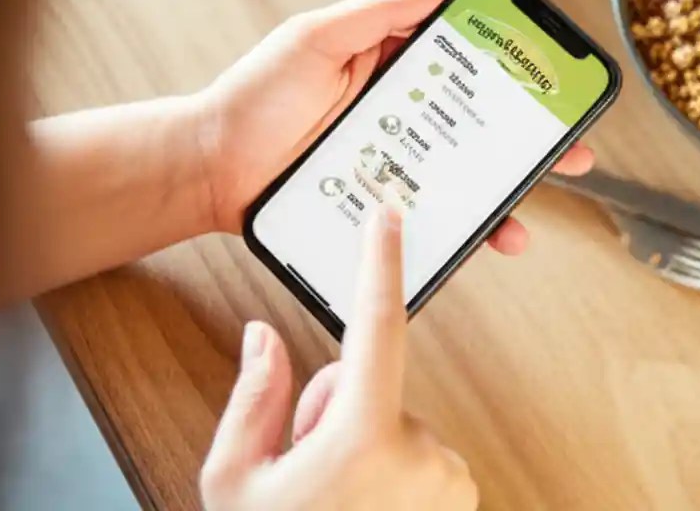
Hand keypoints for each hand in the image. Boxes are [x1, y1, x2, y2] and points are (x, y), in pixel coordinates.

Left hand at [193, 0, 594, 246]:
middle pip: (479, 127)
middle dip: (530, 139)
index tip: (550, 78)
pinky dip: (464, 231)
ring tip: (532, 206)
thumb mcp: (314, 38)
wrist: (209, 169)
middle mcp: (400, 117)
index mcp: (391, 68)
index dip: (511, 71)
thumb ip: (377, 13)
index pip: (464, 65)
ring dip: (506, 193)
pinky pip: (431, 219)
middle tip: (572, 148)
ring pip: (463, 178)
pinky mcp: (378, 206)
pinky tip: (488, 238)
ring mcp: (392, 164)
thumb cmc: (255, 95)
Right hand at [200, 209, 476, 509]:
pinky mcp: (463, 497)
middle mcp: (424, 454)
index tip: (389, 217)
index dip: (380, 265)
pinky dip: (393, 472)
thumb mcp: (236, 480)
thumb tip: (264, 336)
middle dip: (336, 413)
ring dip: (365, 448)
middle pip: (369, 387)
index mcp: (365, 439)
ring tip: (336, 502)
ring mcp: (451, 480)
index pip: (376, 328)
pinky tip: (364, 509)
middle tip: (308, 472)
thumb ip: (253, 398)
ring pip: (394, 423)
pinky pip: (421, 455)